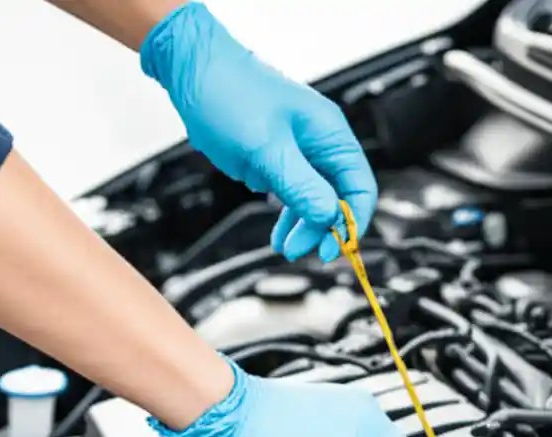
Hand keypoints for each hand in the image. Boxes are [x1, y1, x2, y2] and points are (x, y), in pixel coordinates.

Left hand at [139, 2, 376, 262]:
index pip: (359, 187)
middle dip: (321, 227)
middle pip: (337, 198)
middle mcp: (320, 144)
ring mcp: (298, 152)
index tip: (333, 248)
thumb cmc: (229, 95)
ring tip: (286, 248)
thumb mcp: (266, 147)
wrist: (191, 71)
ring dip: (303, 226)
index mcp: (330, 134)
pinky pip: (292, 193)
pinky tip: (279, 233)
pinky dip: (287, 215)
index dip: (351, 222)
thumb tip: (330, 217)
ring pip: (314, 199)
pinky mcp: (276, 159)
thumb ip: (300, 185)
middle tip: (298, 250)